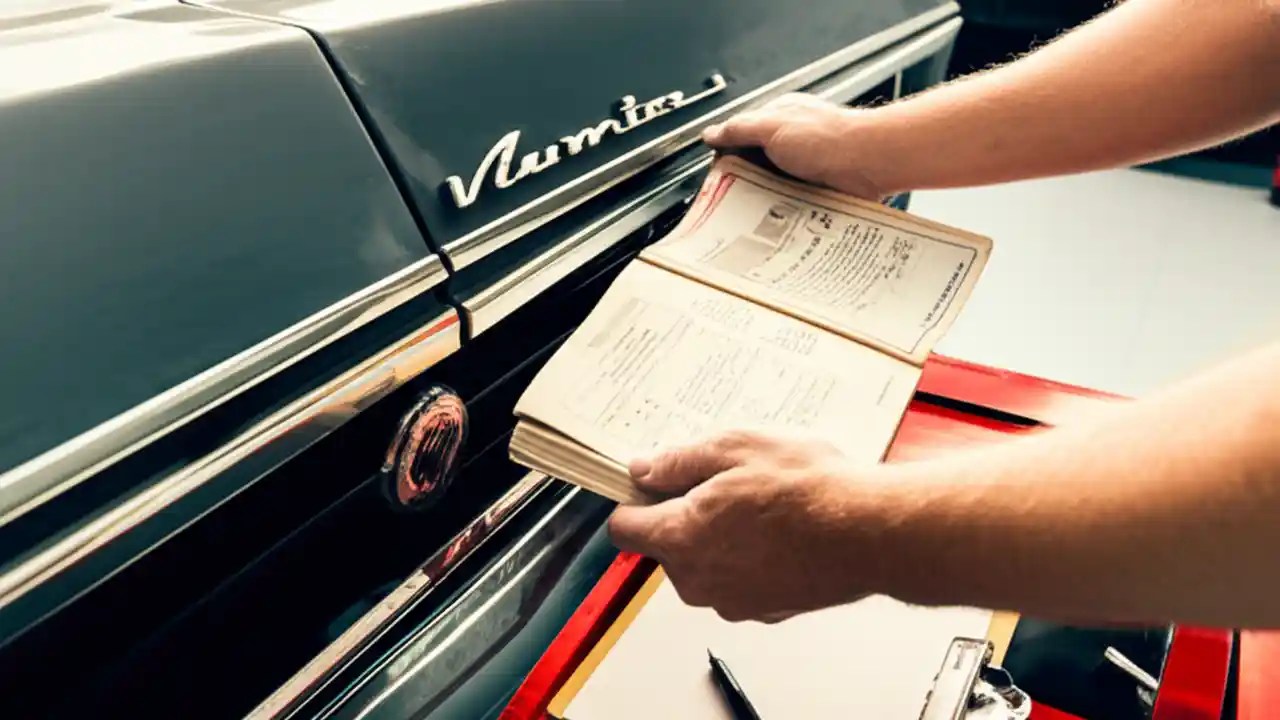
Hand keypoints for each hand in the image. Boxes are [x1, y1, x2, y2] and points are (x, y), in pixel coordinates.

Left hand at [607, 430, 888, 621]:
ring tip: (761, 502)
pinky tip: (780, 528)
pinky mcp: (764, 609)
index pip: (624, 528)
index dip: (635, 499)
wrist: (871, 532)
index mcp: (680, 539)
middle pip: (665, 544)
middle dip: (684, 512)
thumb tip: (644, 469)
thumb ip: (677, 462)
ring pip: (704, 563)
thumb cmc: (809, 490)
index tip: (653, 481)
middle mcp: (698, 580)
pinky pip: (739, 578)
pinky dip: (750, 556)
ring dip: (719, 535)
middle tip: (725, 480)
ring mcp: (732, 600)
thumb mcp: (733, 448)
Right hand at [702, 94, 886, 199]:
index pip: (739, 136)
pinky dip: (782, 209)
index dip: (725, 156)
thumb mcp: (771, 126)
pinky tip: (777, 215)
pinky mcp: (815, 188)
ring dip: (763, 198)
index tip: (716, 175)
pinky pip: (790, 202)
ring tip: (753, 210)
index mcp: (777, 118)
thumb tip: (711, 133)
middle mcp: (790, 141)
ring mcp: (803, 166)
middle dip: (742, 181)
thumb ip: (738, 129)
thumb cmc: (828, 137)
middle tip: (731, 197)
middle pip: (753, 164)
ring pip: (770, 186)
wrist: (869, 162)